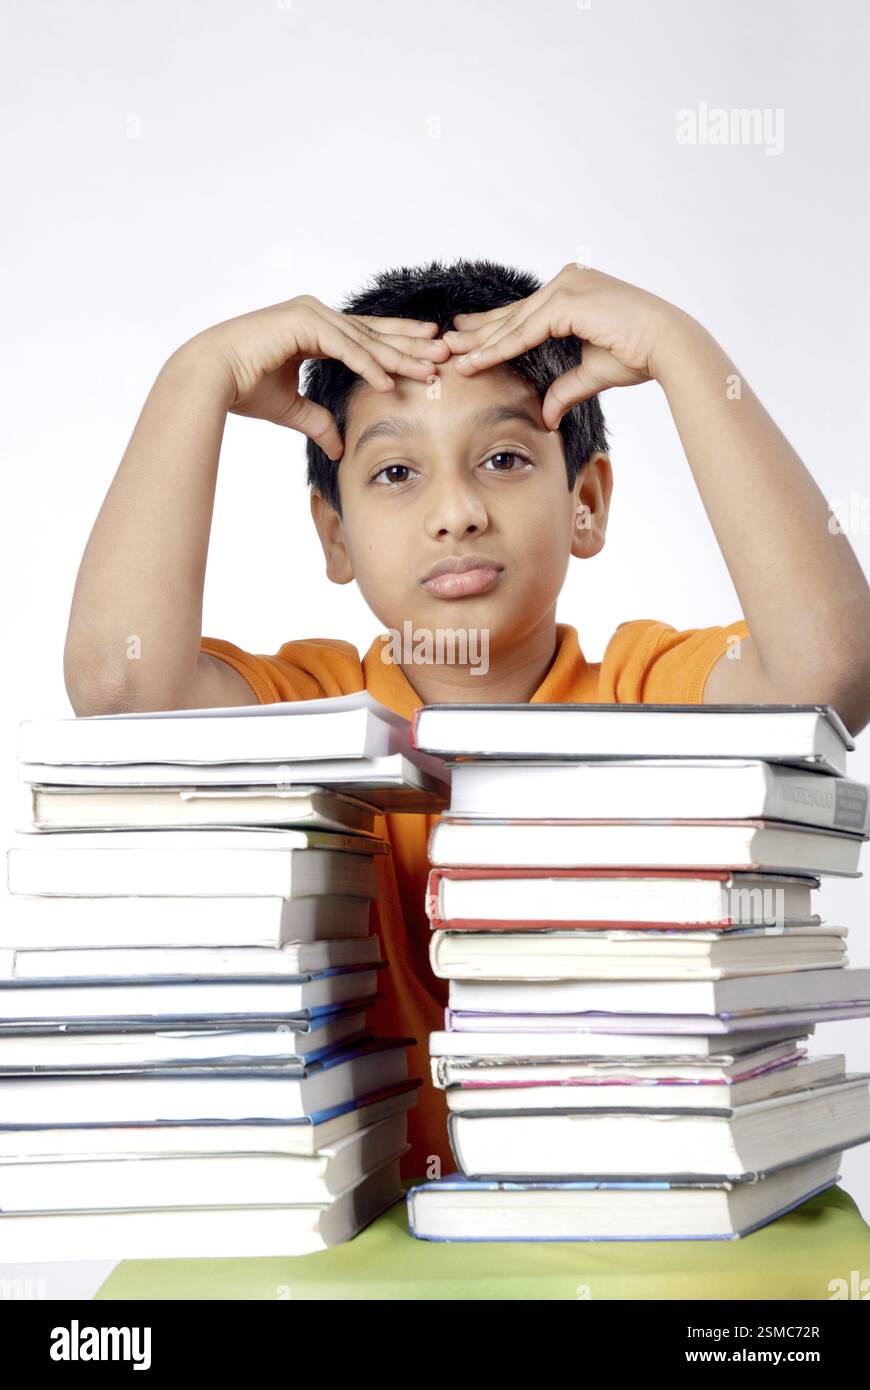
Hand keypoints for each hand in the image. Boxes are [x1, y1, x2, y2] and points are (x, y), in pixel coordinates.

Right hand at [174, 295, 450, 459]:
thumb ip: (318, 421)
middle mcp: (315, 315)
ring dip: (399, 355)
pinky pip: (344, 347)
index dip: (399, 345)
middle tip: (447, 353)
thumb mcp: (292, 409)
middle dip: (412, 344)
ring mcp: (309, 314)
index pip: (366, 336)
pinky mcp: (301, 323)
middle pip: (374, 333)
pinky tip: (391, 382)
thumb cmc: (241, 388)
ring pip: (365, 339)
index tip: (429, 353)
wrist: (209, 378)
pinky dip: (368, 365)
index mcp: (314, 327)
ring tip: (431, 369)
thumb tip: (339, 446)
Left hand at [442, 262, 695, 426]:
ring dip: (479, 342)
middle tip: (444, 344)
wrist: (667, 346)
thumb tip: (546, 416)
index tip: (466, 339)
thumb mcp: (592, 372)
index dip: (493, 330)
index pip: (524, 314)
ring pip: (512, 322)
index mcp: (572, 292)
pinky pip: (524, 331)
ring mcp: (566, 287)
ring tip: (449, 355)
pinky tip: (474, 361)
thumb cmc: (639, 355)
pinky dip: (498, 348)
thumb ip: (564, 390)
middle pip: (512, 314)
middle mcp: (566, 283)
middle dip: (476, 332)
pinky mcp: (567, 301)